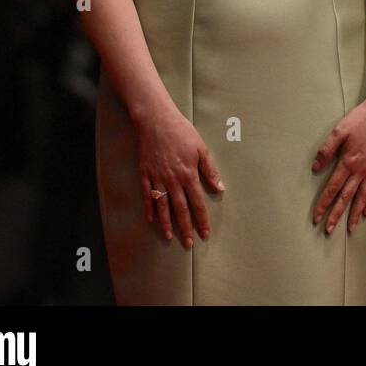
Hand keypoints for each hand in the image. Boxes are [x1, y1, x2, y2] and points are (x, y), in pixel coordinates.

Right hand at [137, 105, 223, 247]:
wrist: (156, 121)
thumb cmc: (182, 132)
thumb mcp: (201, 148)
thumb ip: (210, 170)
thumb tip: (220, 188)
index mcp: (188, 174)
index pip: (197, 203)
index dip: (202, 219)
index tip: (205, 233)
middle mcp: (172, 180)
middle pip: (180, 209)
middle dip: (185, 227)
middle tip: (189, 244)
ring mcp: (157, 178)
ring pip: (162, 206)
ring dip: (166, 223)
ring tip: (169, 237)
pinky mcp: (145, 174)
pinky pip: (147, 195)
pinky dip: (150, 208)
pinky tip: (152, 220)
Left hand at [312, 93, 365, 234]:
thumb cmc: (361, 119)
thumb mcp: (339, 130)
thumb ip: (326, 150)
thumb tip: (315, 167)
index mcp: (349, 161)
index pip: (333, 188)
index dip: (324, 203)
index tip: (316, 217)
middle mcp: (361, 170)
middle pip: (347, 197)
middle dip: (336, 215)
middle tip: (328, 230)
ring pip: (362, 197)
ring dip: (355, 214)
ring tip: (350, 228)